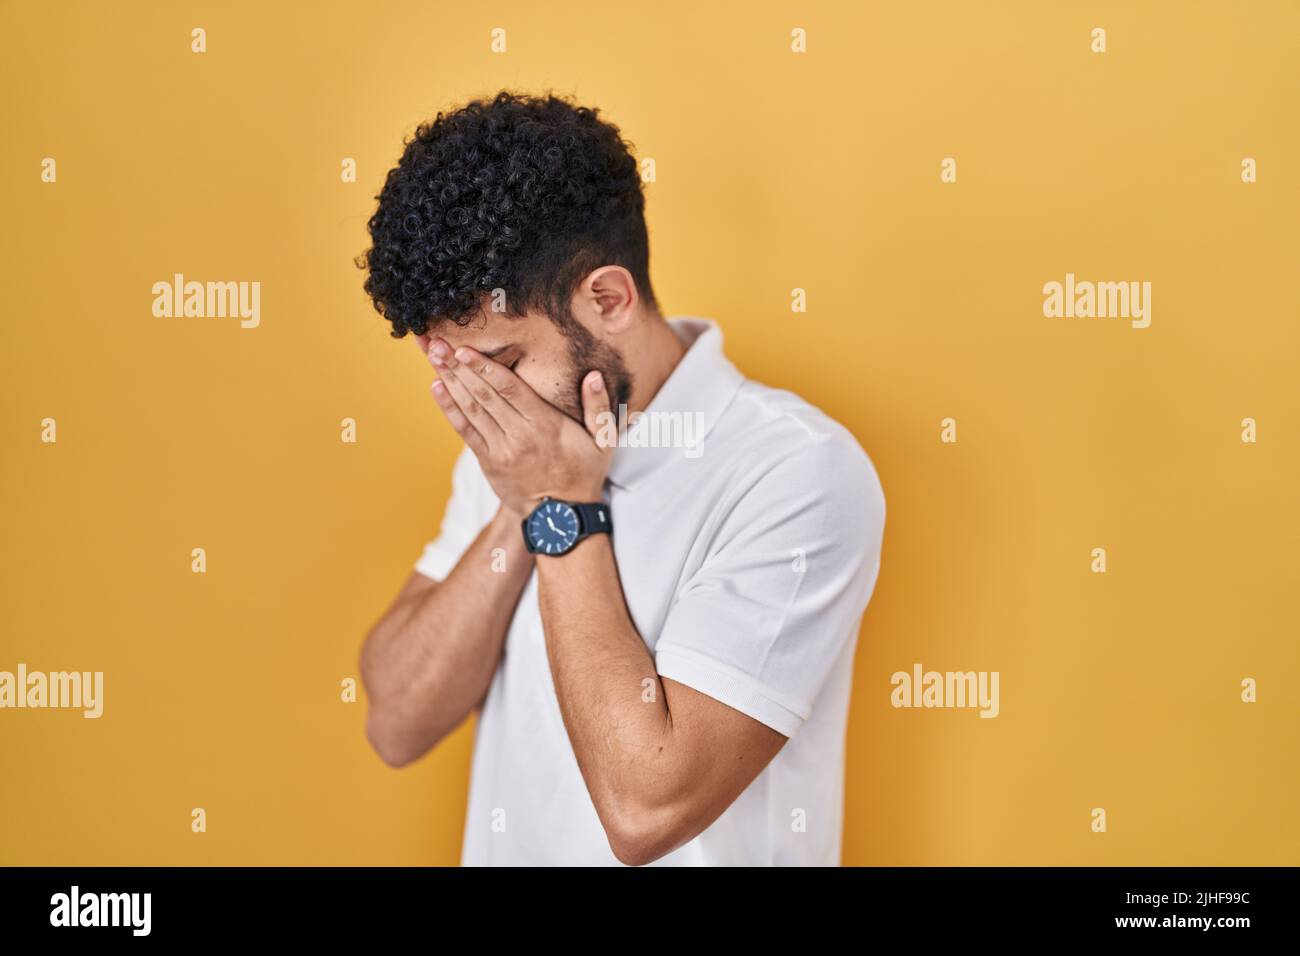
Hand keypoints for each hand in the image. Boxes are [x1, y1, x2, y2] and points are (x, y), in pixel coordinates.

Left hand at [419, 336, 613, 518]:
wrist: (561, 518)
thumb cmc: (583, 473)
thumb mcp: (603, 441)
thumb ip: (599, 407)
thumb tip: (593, 377)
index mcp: (546, 426)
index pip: (510, 390)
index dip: (485, 368)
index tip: (464, 350)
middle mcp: (519, 436)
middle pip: (484, 395)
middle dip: (458, 368)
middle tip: (436, 344)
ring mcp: (501, 450)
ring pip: (471, 410)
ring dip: (449, 381)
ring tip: (432, 356)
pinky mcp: (489, 461)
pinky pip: (465, 431)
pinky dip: (449, 409)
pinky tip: (436, 388)